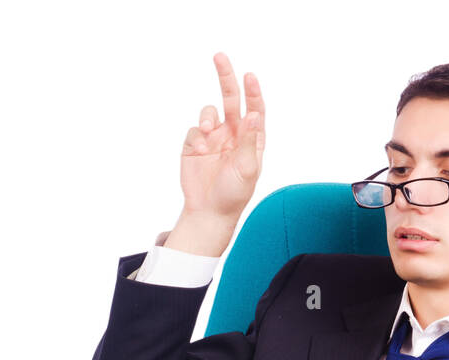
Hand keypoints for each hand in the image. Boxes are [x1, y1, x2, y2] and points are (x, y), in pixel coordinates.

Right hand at [164, 52, 264, 256]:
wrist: (209, 212)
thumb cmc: (233, 194)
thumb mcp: (246, 169)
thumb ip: (248, 141)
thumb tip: (252, 115)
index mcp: (251, 138)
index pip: (254, 108)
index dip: (253, 92)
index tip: (249, 76)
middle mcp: (232, 134)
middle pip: (230, 98)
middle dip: (225, 77)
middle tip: (219, 56)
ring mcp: (213, 138)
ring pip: (209, 112)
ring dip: (207, 117)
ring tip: (208, 132)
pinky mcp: (194, 146)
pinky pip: (194, 131)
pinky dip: (196, 136)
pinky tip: (199, 150)